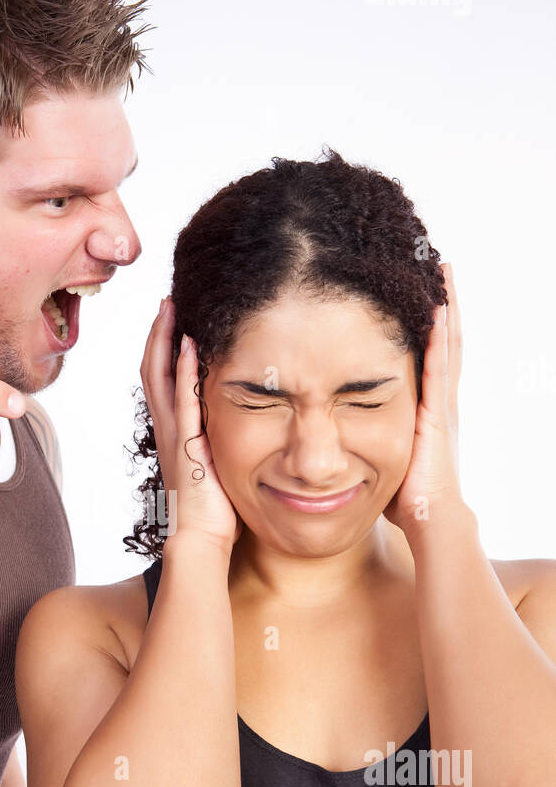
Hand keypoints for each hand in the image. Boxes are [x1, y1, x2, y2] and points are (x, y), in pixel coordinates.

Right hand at [139, 297, 241, 550]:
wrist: (201, 541)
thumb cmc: (213, 513)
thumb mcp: (214, 467)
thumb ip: (217, 443)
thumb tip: (232, 427)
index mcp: (174, 434)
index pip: (162, 382)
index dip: (163, 351)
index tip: (171, 322)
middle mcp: (168, 430)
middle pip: (152, 371)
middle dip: (158, 335)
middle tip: (165, 303)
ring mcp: (174, 436)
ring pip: (160, 378)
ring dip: (164, 341)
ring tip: (169, 310)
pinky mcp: (188, 445)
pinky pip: (183, 401)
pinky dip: (184, 371)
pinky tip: (189, 345)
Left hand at [383, 262, 464, 538]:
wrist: (429, 519)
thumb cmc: (407, 497)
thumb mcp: (383, 455)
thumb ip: (367, 436)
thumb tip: (340, 428)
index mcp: (427, 407)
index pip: (429, 356)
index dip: (429, 325)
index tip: (424, 294)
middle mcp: (438, 400)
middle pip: (443, 341)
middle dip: (442, 304)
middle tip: (440, 267)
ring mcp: (441, 404)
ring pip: (446, 345)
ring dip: (445, 308)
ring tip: (443, 272)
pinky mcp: (437, 414)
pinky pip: (438, 368)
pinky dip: (440, 338)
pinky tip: (438, 310)